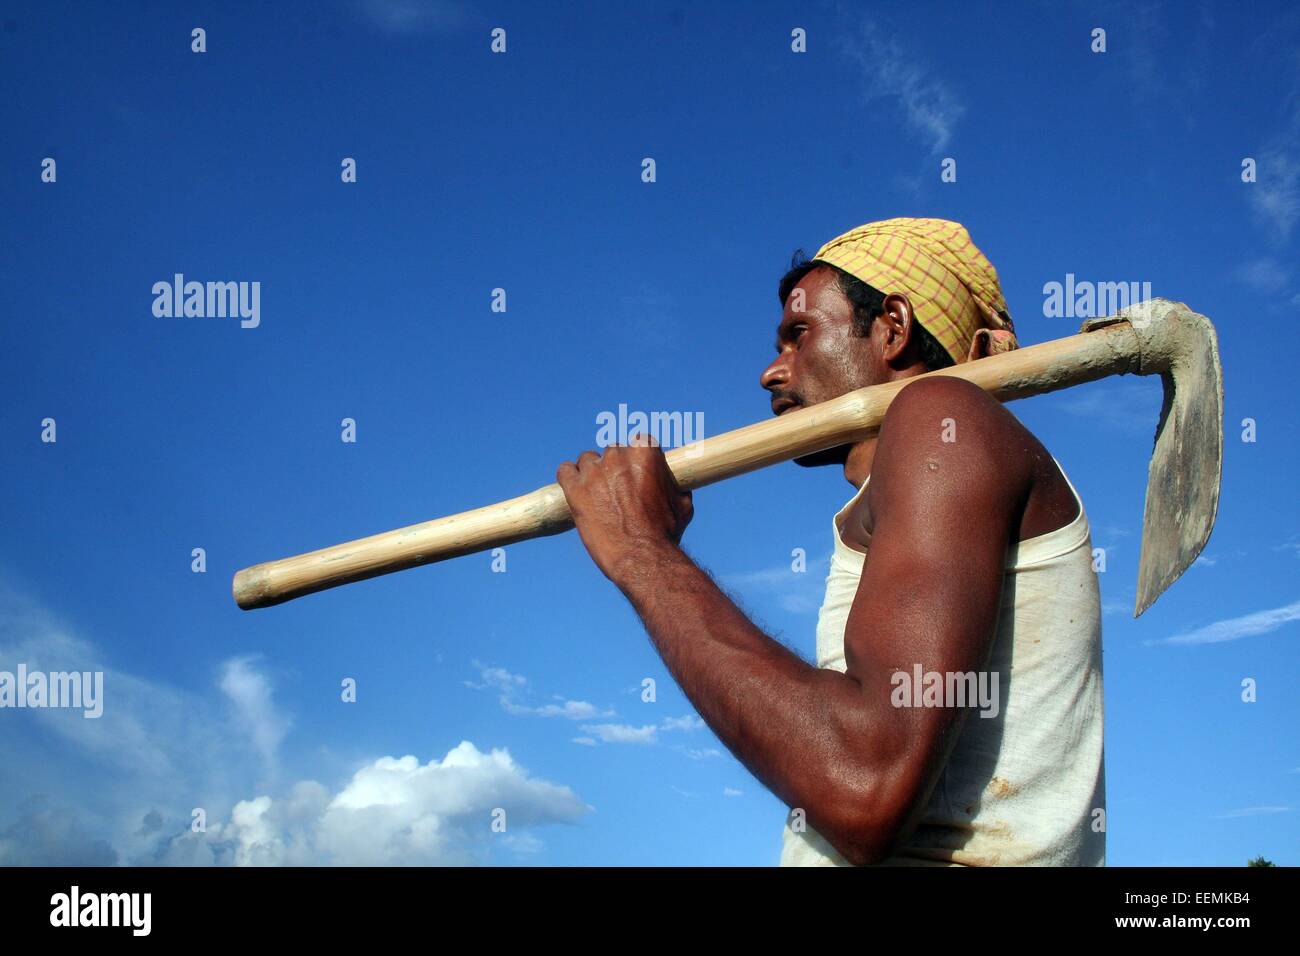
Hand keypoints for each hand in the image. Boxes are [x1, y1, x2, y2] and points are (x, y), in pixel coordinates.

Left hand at [555, 433, 693, 582]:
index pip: (640, 441)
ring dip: (592, 473)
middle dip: (615, 467)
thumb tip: (675, 483)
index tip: (638, 472)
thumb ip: (675, 486)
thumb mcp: (682, 504)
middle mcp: (617, 456)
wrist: (642, 558)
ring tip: (597, 493)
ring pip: (588, 460)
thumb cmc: (665, 533)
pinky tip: (575, 488)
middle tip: (619, 489)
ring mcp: (594, 472)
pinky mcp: (575, 490)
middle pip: (613, 451)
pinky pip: (565, 471)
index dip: (639, 458)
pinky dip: (569, 478)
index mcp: (645, 452)